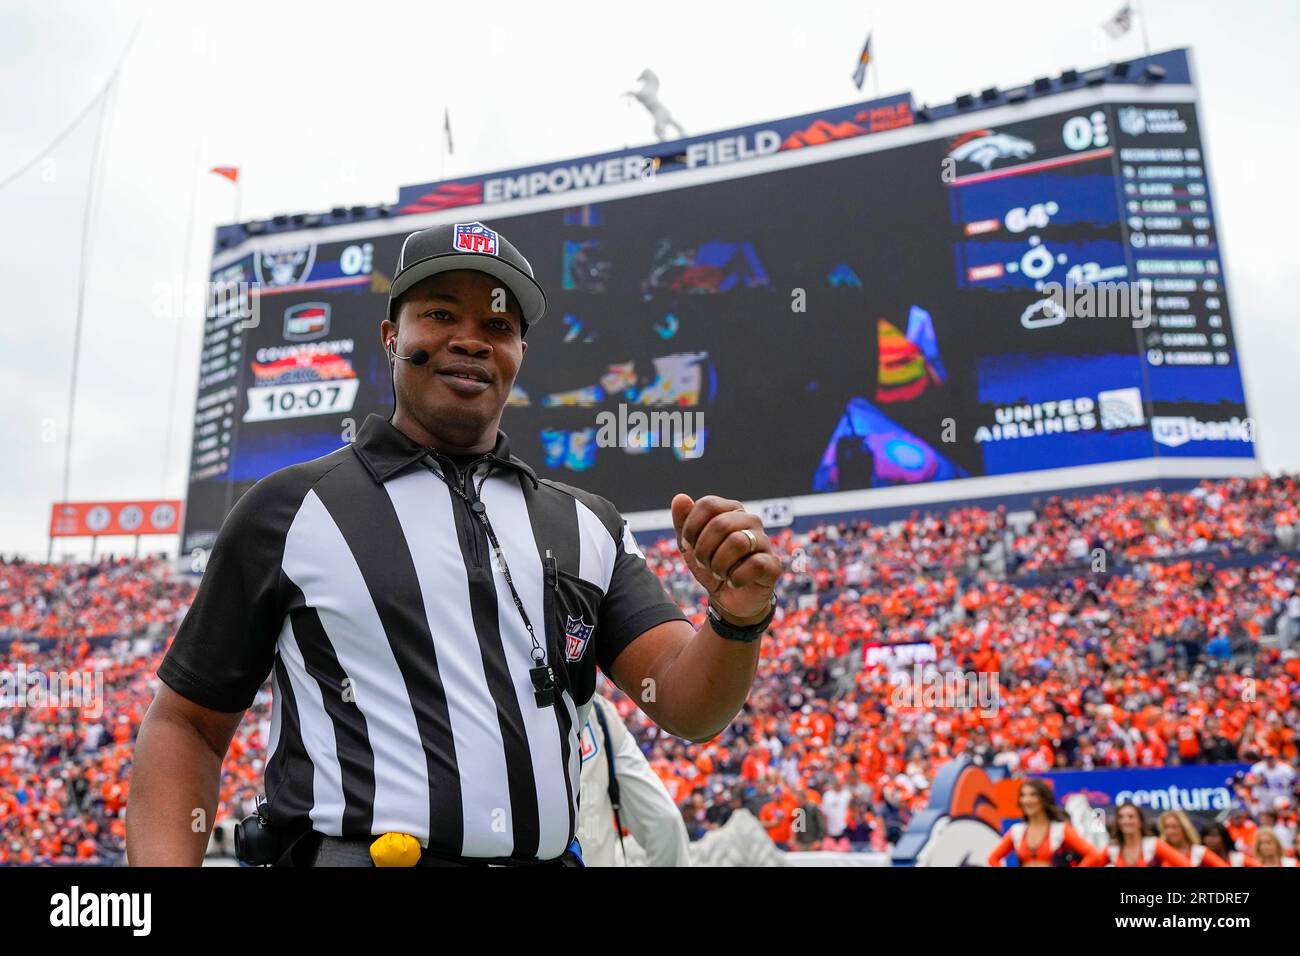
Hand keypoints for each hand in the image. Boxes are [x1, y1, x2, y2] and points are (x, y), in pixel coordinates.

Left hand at [671, 494, 782, 625]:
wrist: (728, 599)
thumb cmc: (711, 566)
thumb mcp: (690, 545)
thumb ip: (683, 521)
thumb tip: (680, 498)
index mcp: (731, 510)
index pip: (708, 504)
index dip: (692, 527)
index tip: (689, 545)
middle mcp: (751, 520)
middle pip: (720, 524)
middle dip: (703, 549)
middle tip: (704, 563)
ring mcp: (764, 541)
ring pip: (737, 542)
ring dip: (719, 564)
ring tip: (719, 573)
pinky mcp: (773, 564)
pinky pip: (755, 564)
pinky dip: (736, 578)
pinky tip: (733, 582)